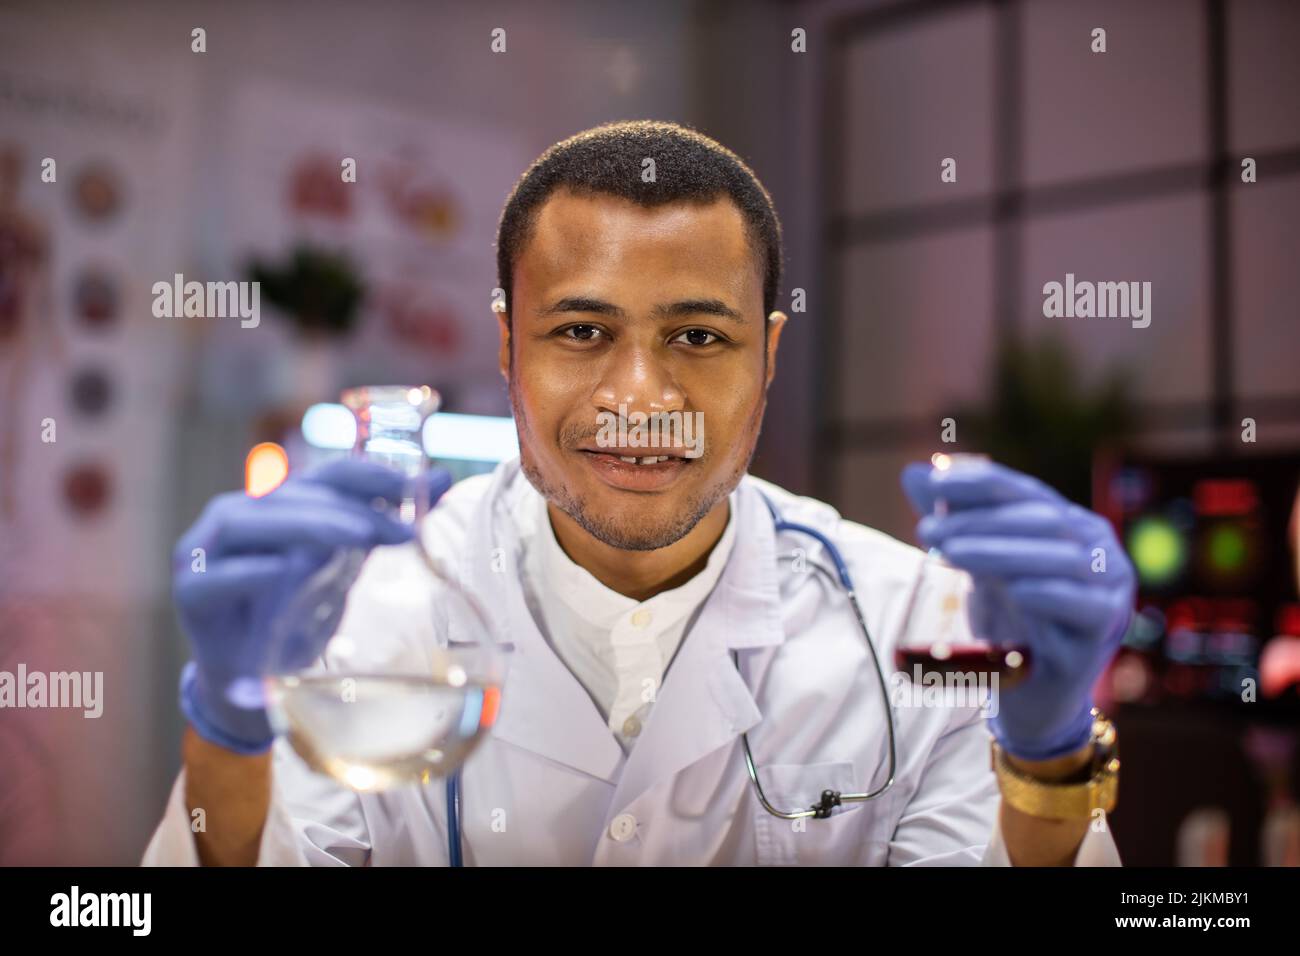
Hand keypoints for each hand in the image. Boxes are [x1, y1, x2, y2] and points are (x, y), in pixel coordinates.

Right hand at [172, 460, 452, 752]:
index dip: (372, 475)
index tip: (423, 487)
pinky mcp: (190, 594)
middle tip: (399, 528)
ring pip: (247, 523)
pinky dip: (254, 573)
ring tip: (356, 537)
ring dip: (306, 525)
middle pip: (292, 496)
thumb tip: (442, 481)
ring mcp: (204, 551)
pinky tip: (288, 573)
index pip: (326, 476)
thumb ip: (379, 526)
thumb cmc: (294, 612)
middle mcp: (238, 516)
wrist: (248, 677)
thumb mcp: (344, 567)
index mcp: (278, 504)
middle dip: (349, 508)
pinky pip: (218, 578)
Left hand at [901, 460, 1134, 760]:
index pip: (1024, 491)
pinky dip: (1047, 594)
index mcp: (1070, 522)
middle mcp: (1097, 546)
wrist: (1030, 692)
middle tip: (927, 528)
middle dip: (980, 521)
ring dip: (1001, 552)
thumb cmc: (1008, 620)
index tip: (929, 483)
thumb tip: (912, 472)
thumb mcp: (977, 564)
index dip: (978, 483)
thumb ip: (952, 519)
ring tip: (949, 552)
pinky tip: (1012, 589)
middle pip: (1041, 520)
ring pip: (1061, 559)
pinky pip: (1082, 606)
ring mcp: (1108, 587)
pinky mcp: (1106, 627)